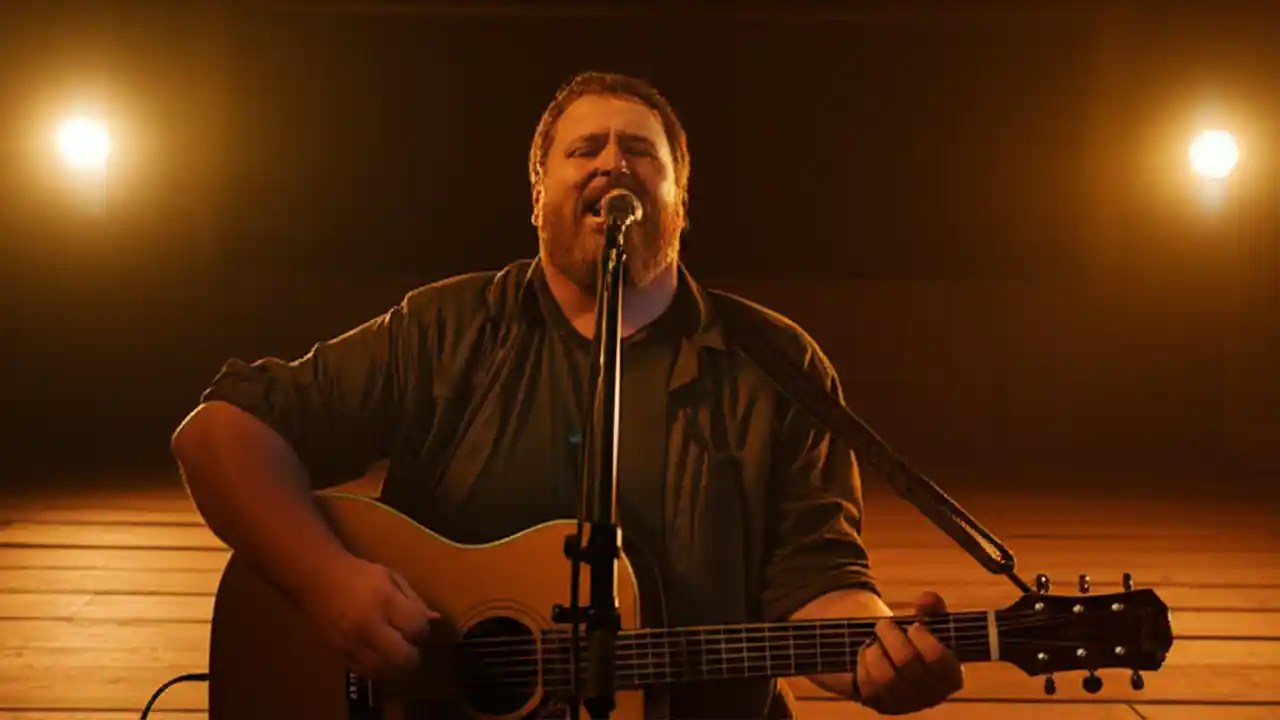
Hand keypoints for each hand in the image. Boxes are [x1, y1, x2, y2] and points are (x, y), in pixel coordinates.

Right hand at [298, 554, 440, 681]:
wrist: (318, 580)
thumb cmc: (360, 575)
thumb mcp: (391, 577)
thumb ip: (414, 599)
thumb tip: (434, 619)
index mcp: (385, 601)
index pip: (416, 628)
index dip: (423, 631)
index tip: (419, 627)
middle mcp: (369, 626)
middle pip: (403, 657)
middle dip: (414, 657)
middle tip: (413, 650)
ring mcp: (352, 643)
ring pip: (384, 670)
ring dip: (397, 667)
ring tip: (398, 656)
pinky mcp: (340, 654)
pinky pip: (365, 672)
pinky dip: (378, 669)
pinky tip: (381, 658)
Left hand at [853, 591, 963, 714]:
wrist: (886, 657)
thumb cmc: (912, 638)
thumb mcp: (925, 620)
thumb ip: (931, 608)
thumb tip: (928, 599)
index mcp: (950, 676)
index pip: (939, 660)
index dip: (923, 638)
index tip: (914, 625)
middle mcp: (930, 696)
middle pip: (907, 663)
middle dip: (891, 636)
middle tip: (885, 624)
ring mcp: (904, 703)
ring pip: (885, 677)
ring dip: (875, 650)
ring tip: (875, 641)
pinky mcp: (879, 704)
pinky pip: (866, 684)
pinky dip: (862, 662)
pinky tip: (866, 653)